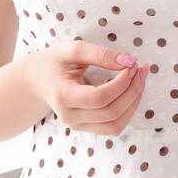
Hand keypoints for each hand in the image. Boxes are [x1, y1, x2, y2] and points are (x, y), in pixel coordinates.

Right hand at [23, 39, 149, 134]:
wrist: (36, 81)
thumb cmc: (54, 62)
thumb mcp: (73, 50)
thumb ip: (101, 54)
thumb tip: (129, 61)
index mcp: (63, 96)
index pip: (99, 98)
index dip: (121, 83)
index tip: (131, 65)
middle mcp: (69, 116)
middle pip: (111, 113)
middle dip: (133, 90)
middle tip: (141, 69)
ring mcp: (77, 125)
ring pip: (116, 125)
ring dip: (134, 102)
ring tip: (140, 80)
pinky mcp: (86, 127)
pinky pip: (114, 127)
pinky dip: (128, 111)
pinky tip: (131, 92)